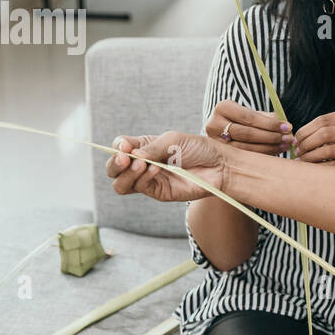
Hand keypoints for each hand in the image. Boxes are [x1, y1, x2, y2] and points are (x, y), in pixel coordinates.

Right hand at [105, 131, 229, 202]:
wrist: (220, 165)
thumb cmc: (199, 149)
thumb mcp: (173, 141)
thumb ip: (150, 148)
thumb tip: (129, 155)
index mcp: (145, 147)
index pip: (120, 147)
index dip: (118, 147)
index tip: (125, 146)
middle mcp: (143, 164)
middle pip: (114, 169)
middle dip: (115, 164)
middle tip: (125, 158)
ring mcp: (150, 180)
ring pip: (121, 184)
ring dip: (127, 173)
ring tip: (140, 164)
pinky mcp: (159, 192)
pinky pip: (141, 188)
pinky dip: (144, 178)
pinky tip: (156, 169)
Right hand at [205, 99, 292, 155]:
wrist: (223, 126)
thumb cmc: (242, 118)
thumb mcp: (251, 112)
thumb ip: (266, 117)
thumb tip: (286, 128)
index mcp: (223, 108)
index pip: (249, 117)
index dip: (270, 123)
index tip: (288, 127)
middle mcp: (214, 124)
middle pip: (247, 133)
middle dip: (271, 136)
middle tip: (288, 138)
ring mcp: (216, 142)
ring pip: (245, 148)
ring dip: (269, 147)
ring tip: (285, 145)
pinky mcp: (222, 154)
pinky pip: (245, 156)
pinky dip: (263, 154)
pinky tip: (276, 151)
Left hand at [292, 108, 334, 165]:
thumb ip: (329, 126)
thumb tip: (297, 136)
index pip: (323, 120)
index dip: (305, 130)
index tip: (295, 139)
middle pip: (324, 134)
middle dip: (305, 143)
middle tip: (297, 150)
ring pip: (327, 151)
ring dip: (310, 157)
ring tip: (301, 160)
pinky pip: (334, 165)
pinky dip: (319, 167)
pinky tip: (312, 168)